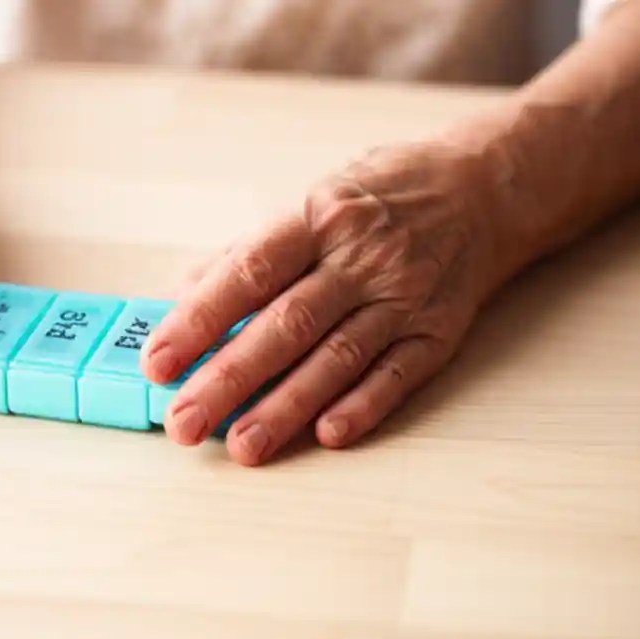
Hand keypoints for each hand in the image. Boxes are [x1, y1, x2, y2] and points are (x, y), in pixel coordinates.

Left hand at [142, 141, 514, 464]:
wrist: (482, 190)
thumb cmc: (375, 202)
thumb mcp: (308, 206)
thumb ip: (245, 256)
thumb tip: (181, 298)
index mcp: (314, 219)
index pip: (247, 273)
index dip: (199, 320)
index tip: (157, 362)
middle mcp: (359, 258)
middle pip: (287, 324)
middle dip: (229, 378)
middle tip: (185, 423)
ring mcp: (402, 296)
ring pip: (337, 358)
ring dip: (287, 407)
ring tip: (243, 446)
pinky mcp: (437, 331)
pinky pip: (397, 375)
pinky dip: (364, 406)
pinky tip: (327, 435)